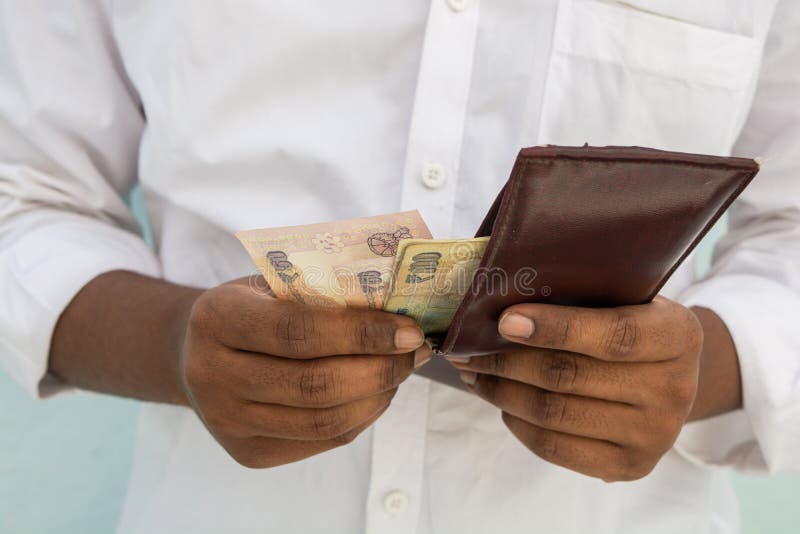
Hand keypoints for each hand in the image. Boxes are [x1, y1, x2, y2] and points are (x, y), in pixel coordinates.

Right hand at [179, 278, 430, 468]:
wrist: (194, 354)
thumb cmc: (250, 308)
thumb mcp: (271, 284)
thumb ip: (321, 293)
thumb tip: (399, 312)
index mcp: (217, 318)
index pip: (298, 332)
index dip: (361, 333)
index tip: (409, 329)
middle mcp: (212, 375)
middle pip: (315, 384)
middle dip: (380, 368)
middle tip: (415, 351)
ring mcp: (227, 422)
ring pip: (324, 420)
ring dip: (378, 396)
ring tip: (403, 370)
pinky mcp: (248, 453)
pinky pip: (323, 441)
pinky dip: (362, 416)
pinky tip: (377, 392)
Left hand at [447, 296, 702, 481]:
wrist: (670, 378)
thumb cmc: (631, 324)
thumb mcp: (626, 299)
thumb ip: (580, 294)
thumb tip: (500, 294)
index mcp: (678, 335)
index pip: (613, 335)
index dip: (555, 328)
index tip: (504, 321)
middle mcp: (674, 389)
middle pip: (569, 376)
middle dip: (505, 360)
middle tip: (465, 346)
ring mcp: (655, 434)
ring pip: (553, 412)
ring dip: (501, 390)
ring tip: (473, 372)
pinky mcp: (630, 466)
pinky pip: (555, 447)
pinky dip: (517, 422)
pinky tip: (502, 402)